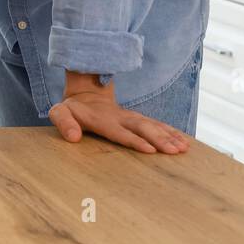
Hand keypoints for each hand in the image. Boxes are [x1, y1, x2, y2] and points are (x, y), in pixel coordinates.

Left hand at [49, 76, 189, 153]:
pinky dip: (171, 132)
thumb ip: (64, 122)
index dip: (134, 140)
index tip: (150, 150)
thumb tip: (73, 137)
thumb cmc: (71, 109)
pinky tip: (184, 142)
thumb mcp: (59, 112)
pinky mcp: (137, 119)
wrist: (86, 93)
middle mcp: (120, 118)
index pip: (120, 132)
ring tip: (184, 148)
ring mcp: (130, 117)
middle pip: (141, 128)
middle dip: (159, 139)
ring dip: (169, 136)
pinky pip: (157, 125)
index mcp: (102, 119)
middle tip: (174, 151)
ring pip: (152, 125)